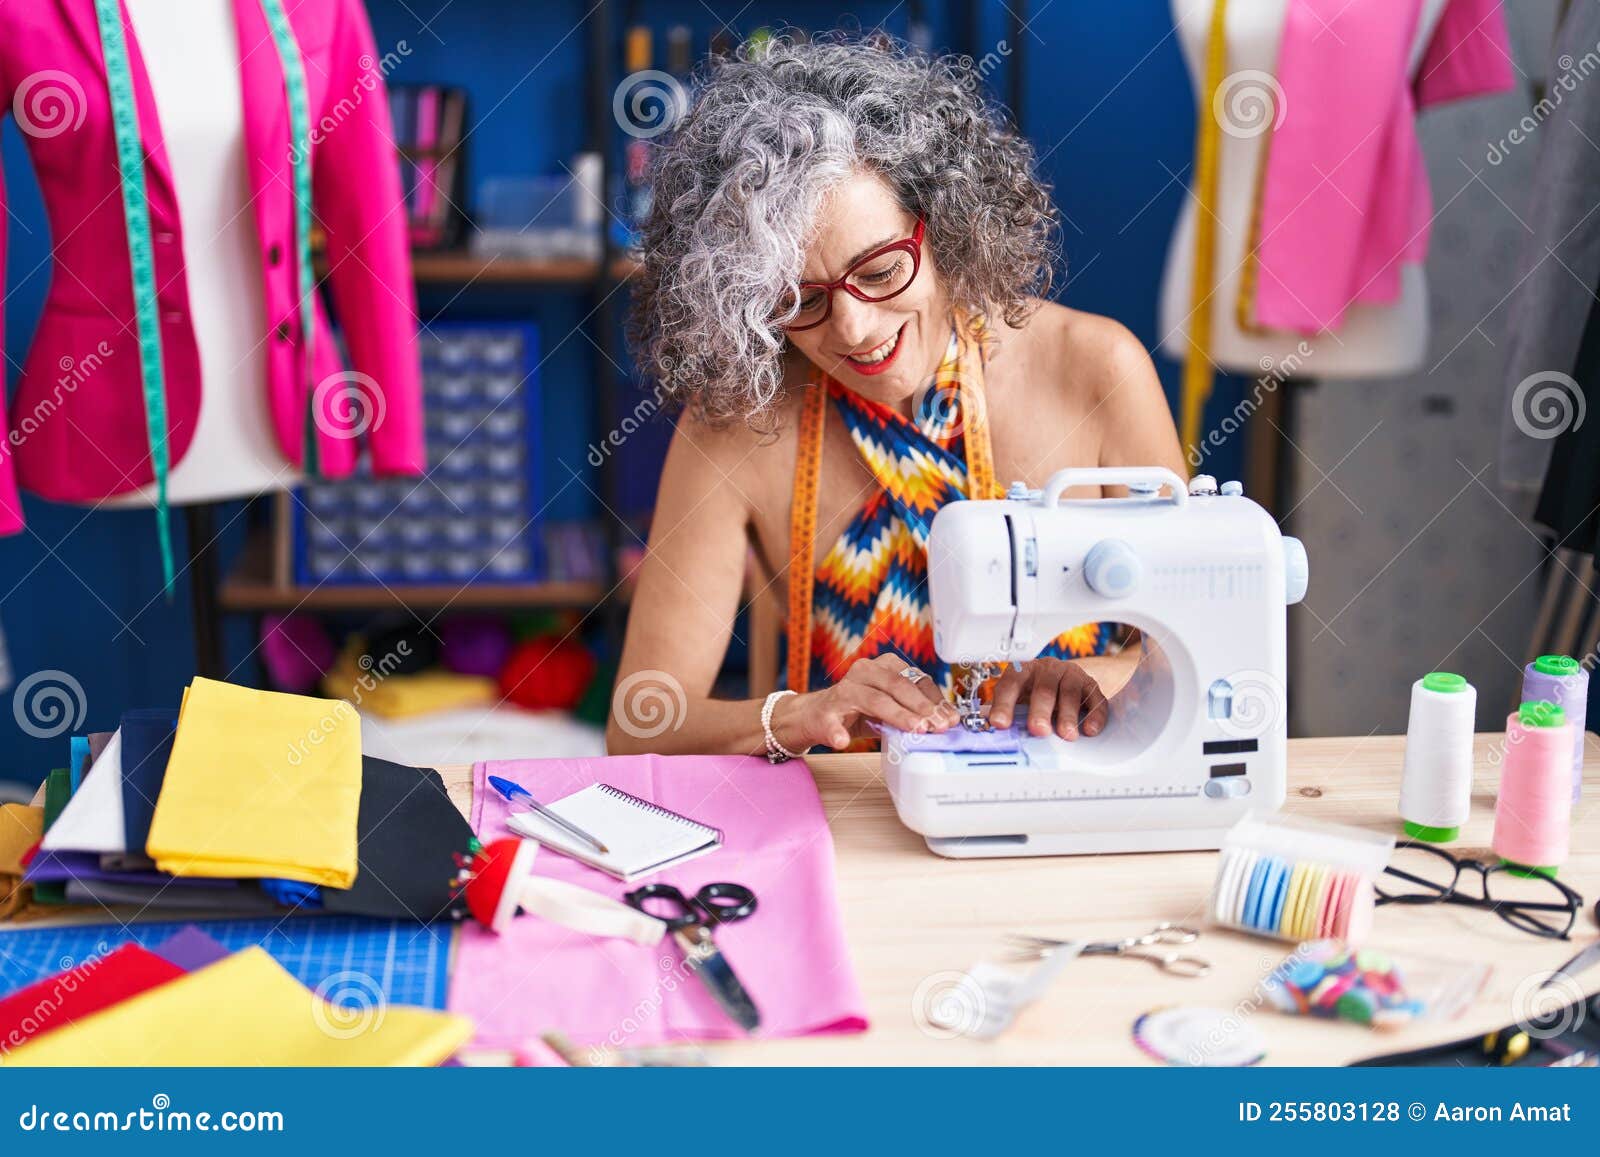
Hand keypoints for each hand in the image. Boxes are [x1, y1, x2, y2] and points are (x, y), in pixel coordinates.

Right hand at [775, 654, 958, 750]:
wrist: (813, 716)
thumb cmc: (856, 710)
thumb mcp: (887, 706)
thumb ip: (910, 710)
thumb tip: (944, 722)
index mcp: (882, 667)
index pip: (914, 679)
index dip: (935, 699)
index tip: (950, 717)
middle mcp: (863, 672)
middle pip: (898, 686)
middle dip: (923, 707)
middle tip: (939, 726)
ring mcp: (843, 691)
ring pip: (875, 700)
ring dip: (898, 716)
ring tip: (916, 730)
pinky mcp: (825, 712)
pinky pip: (833, 722)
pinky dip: (838, 732)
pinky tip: (843, 741)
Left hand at [987, 657, 1107, 739]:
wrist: (1064, 677)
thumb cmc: (1036, 692)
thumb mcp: (1020, 699)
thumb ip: (1011, 713)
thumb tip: (995, 733)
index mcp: (1023, 671)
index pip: (1011, 685)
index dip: (1004, 705)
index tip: (1000, 723)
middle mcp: (1047, 669)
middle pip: (1043, 689)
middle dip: (1040, 711)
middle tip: (1039, 730)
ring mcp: (1070, 675)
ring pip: (1069, 692)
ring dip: (1068, 715)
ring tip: (1066, 734)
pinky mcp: (1090, 685)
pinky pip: (1095, 699)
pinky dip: (1094, 715)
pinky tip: (1090, 729)